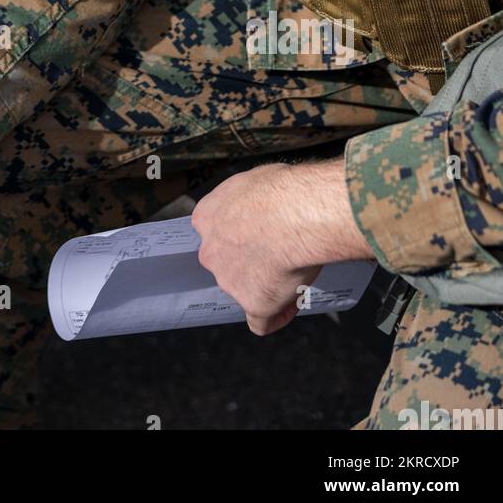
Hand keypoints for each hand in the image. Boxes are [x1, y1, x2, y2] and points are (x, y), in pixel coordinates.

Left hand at [191, 158, 372, 335]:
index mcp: (207, 218)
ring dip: (264, 285)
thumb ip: (248, 198)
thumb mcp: (255, 181)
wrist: (294, 215)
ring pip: (244, 288)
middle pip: (226, 262)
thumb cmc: (279, 190)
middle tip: (278, 252)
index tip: (258, 234)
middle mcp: (210, 251)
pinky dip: (275, 316)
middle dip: (248, 260)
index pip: (216, 232)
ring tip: (295, 270)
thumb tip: (260, 200)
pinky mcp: (253, 304)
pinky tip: (288, 306)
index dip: (239, 235)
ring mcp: (229, 281)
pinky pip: (261, 321)